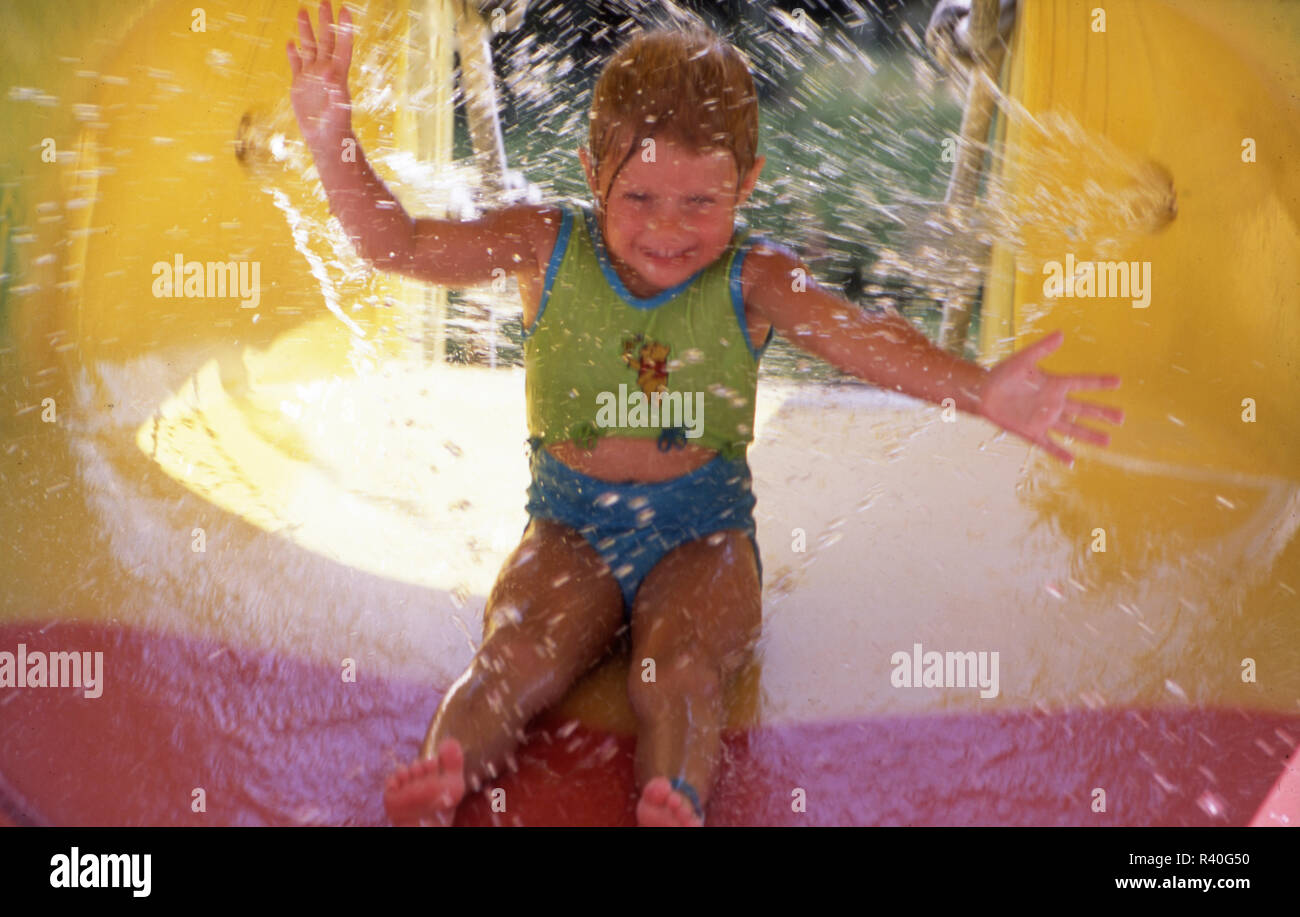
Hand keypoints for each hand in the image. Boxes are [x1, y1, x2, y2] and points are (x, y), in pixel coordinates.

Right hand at [286, 2, 354, 149]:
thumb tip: (331, 75)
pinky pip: (296, 64)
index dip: (344, 29)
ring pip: (309, 47)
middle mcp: (325, 71)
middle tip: (324, 1)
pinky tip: (290, 42)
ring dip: (306, 30)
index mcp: (338, 75)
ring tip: (302, 11)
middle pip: (325, 40)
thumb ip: (336, 93)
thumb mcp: (337, 110)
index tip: (345, 11)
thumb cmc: (336, 127)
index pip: (342, 46)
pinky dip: (293, 53)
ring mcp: (312, 76)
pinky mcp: (300, 84)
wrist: (324, 138)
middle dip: (324, 21)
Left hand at [977, 330, 1122, 465]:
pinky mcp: (1031, 432)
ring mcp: (1043, 419)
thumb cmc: (1001, 374)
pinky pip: (1048, 444)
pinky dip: (1059, 453)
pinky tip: (1072, 461)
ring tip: (1107, 441)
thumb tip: (1060, 334)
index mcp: (1053, 384)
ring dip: (1089, 434)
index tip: (1118, 381)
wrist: (981, 393)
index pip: (1082, 382)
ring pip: (1072, 428)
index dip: (1099, 382)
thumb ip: (1041, 349)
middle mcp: (1053, 403)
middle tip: (1122, 417)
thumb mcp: (1022, 360)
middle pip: (1083, 408)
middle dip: (1102, 413)